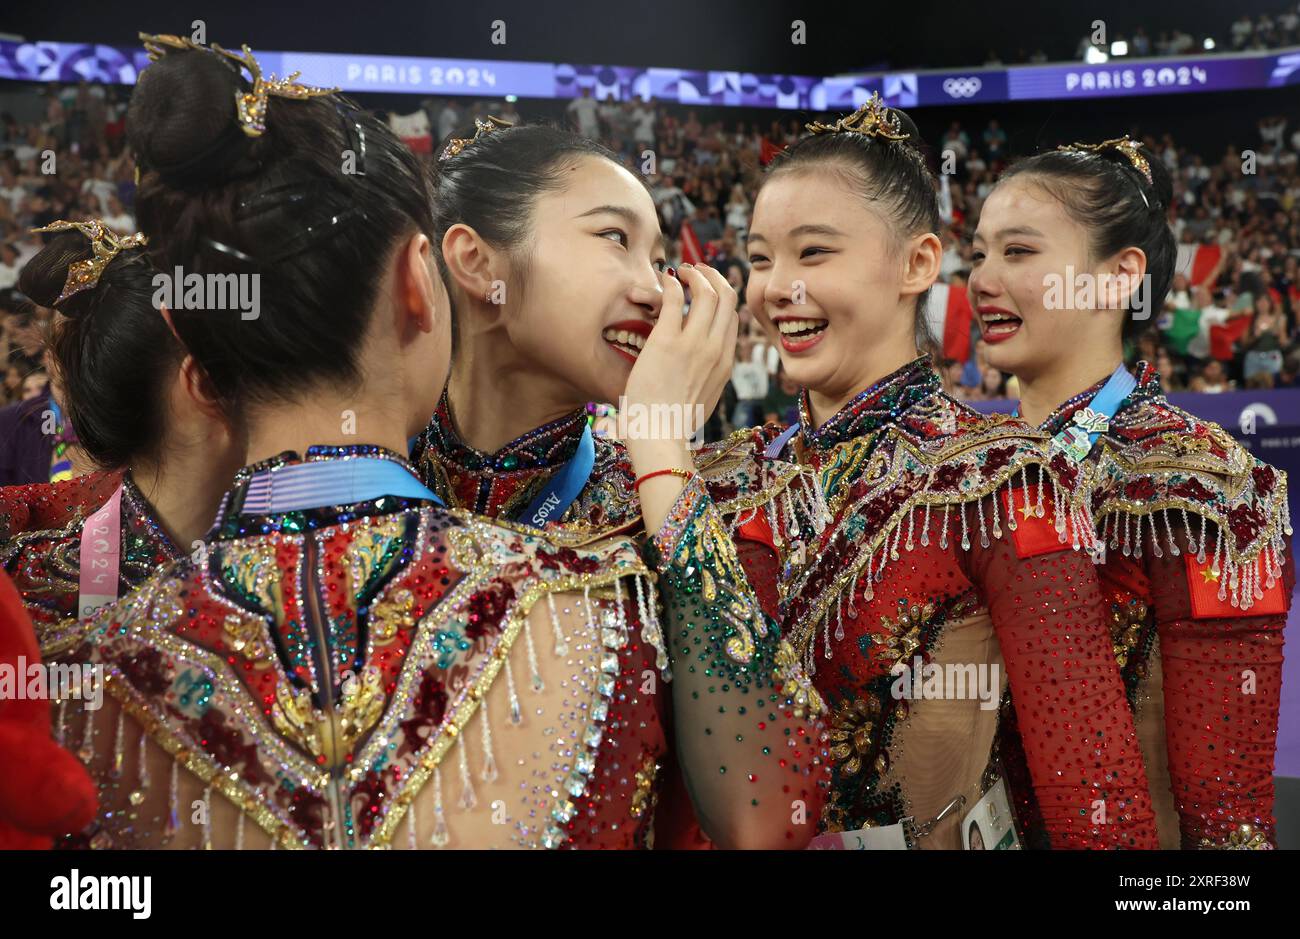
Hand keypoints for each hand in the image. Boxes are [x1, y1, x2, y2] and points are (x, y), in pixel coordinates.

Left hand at [622, 263, 737, 532]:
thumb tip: (707, 371)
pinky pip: (675, 299)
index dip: (723, 295)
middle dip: (714, 276)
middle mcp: (715, 349)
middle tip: (697, 270)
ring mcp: (693, 344)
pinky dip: (672, 283)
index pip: (733, 317)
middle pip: (727, 298)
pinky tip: (666, 280)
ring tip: (682, 271)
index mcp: (725, 363)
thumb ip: (710, 378)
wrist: (660, 436)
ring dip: (695, 275)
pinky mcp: (667, 342)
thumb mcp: (705, 398)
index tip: (709, 287)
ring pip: (707, 292)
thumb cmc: (674, 422)